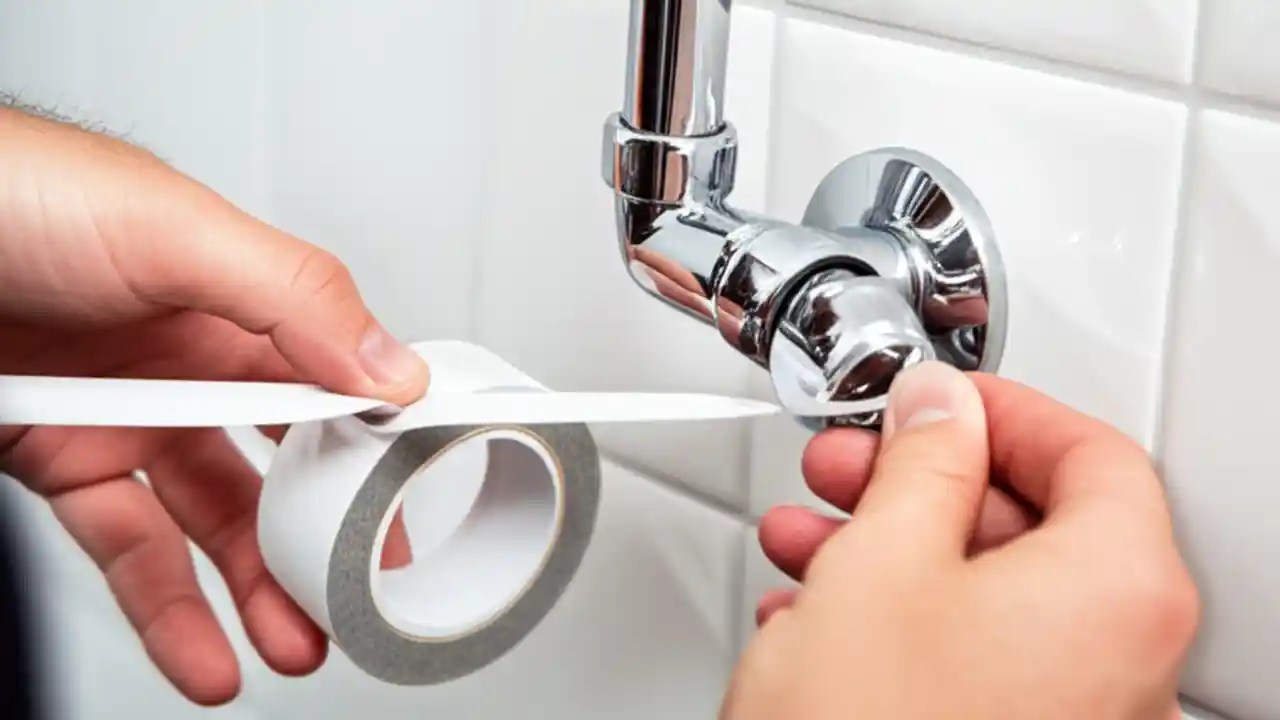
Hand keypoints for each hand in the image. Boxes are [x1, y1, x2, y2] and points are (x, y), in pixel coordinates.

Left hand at [0, 108, 427, 703]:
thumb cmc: (16, 191)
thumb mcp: (175, 231)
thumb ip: (293, 297)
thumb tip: (392, 368)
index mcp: (237, 299)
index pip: (332, 381)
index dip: (373, 443)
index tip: (406, 501)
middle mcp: (189, 362)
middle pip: (280, 465)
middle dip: (325, 533)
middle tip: (360, 588)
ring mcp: (128, 416)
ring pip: (211, 521)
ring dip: (257, 589)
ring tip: (297, 643)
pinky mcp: (62, 460)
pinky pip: (127, 550)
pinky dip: (168, 610)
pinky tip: (207, 653)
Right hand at [723, 363, 1198, 718]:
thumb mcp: (880, 564)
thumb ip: (920, 464)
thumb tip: (937, 410)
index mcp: (1117, 592)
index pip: (1090, 451)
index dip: (999, 410)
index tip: (932, 402)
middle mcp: (1121, 662)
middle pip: (1034, 523)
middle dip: (922, 483)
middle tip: (851, 464)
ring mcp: (1073, 715)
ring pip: (989, 592)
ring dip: (893, 547)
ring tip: (811, 534)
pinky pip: (971, 656)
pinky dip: (899, 617)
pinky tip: (819, 611)